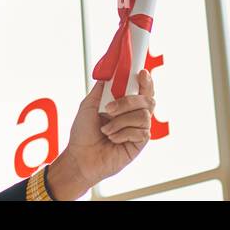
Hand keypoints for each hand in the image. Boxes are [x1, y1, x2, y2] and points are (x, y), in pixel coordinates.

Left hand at [46, 70, 156, 199]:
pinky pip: (140, 132)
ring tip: (105, 130)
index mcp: (125, 104)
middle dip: (128, 101)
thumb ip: (101, 90)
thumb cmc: (83, 133)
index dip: (146, 80)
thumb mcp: (88, 105)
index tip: (142, 73)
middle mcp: (135, 115)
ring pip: (143, 116)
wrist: (80, 156)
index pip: (142, 89)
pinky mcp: (139, 143)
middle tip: (108, 109)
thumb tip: (109, 74)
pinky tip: (113, 139)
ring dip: (119, 122)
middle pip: (148, 100)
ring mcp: (139, 129)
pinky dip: (122, 134)